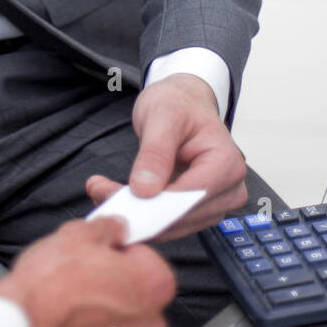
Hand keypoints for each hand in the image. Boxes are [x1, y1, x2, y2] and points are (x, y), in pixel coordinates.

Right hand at [0, 217, 175, 326]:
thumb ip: (110, 226)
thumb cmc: (50, 283)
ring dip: (107, 296)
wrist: (23, 318)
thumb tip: (116, 227)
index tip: (105, 247)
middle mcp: (150, 318)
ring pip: (124, 308)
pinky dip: (97, 317)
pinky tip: (75, 306)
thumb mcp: (81, 232)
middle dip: (117, 273)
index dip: (122, 247)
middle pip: (140, 284)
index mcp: (153, 284)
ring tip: (77, 286)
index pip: (148, 254)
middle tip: (89, 264)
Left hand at [85, 73, 246, 241]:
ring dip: (136, 213)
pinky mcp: (198, 210)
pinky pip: (169, 221)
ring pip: (173, 225)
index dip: (154, 205)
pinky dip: (142, 212)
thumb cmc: (178, 103)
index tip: (117, 200)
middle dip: (139, 210)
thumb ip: (155, 153)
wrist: (183, 101)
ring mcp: (215, 203)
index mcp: (226, 164)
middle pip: (181, 216)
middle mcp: (228, 189)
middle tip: (98, 191)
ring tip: (101, 190)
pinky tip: (116, 195)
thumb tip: (145, 190)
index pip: (190, 198)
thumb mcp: (162, 115)